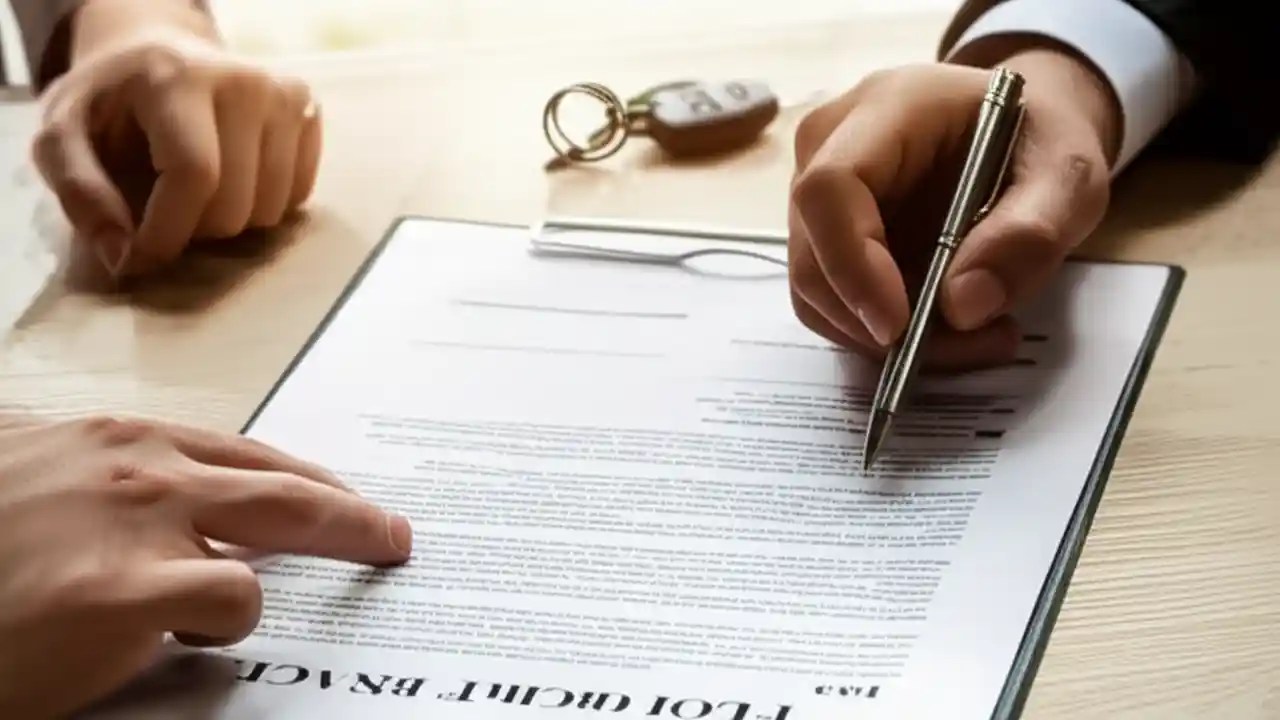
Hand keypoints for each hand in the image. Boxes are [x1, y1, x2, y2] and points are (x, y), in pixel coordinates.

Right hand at [0, 413, 410, 717]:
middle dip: (353, 517)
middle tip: (395, 537)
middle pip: (287, 489)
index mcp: (119, 437)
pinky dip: (226, 626)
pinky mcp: (123, 595)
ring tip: (244, 611)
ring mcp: (136, 525)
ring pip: (270, 543)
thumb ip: (103, 469)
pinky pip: (231, 606)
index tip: (347, 498)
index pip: (248, 453)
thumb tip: (174, 480)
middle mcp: (140, 467)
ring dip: (277, 584)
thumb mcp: (32, 470)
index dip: (307, 480)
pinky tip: (184, 637)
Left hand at [32, 0, 322, 278]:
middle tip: (165, 208)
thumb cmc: (110, 101)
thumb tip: (124, 257)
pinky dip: (262, 205)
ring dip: (229, 221)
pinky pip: (297, 198)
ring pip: (271, 211)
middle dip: (194, 230)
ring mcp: (285, 96)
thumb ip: (80, 193)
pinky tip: (235, 177)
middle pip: (235, 205)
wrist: (158, 52)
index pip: (195, 175)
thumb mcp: (61, 136)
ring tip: (199, 192)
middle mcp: (244, 82)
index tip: (139, 259)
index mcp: (178, 78)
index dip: (168, 233)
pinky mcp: (307, 110)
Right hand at [788, 45, 1119, 370]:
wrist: (1018, 128)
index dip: (851, 263)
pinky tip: (950, 328)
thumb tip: (961, 306)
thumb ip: (1029, 233)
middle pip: (813, 255)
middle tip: (973, 342)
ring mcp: (814, 195)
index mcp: (885, 109)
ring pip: (816, 292)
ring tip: (978, 336)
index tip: (898, 326)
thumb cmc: (1038, 136)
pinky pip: (830, 303)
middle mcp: (827, 147)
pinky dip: (880, 334)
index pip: (829, 188)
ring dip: (884, 340)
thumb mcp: (1069, 173)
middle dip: (879, 323)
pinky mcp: (822, 237)